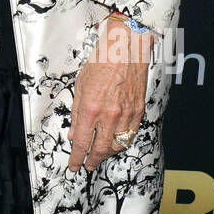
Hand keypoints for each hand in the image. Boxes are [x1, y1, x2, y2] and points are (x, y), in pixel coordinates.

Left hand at [67, 17, 151, 171]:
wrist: (126, 47)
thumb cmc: (102, 60)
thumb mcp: (81, 85)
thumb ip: (77, 113)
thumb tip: (74, 134)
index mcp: (92, 107)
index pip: (83, 142)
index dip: (77, 158)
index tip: (74, 165)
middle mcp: (110, 113)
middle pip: (101, 149)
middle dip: (92, 161)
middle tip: (87, 165)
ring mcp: (127, 113)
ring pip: (117, 145)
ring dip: (107, 154)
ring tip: (99, 155)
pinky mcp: (139, 110)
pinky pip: (131, 135)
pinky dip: (122, 143)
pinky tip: (115, 143)